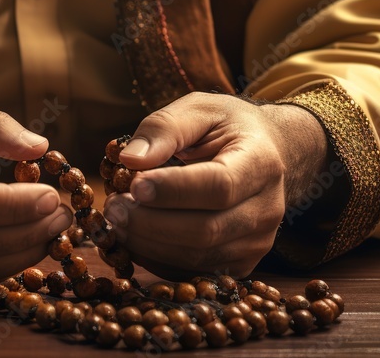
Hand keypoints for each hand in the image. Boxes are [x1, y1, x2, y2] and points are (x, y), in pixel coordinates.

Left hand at [103, 92, 326, 279]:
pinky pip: (194, 271)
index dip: (174, 190)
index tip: (134, 184)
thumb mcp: (198, 109)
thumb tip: (130, 160)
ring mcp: (257, 242)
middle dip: (151, 222)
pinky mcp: (242, 263)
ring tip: (117, 220)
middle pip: (206, 230)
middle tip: (112, 207)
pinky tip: (134, 236)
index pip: (219, 186)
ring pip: (198, 257)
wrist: (267, 152)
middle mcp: (267, 209)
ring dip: (149, 243)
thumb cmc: (226, 127)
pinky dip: (157, 258)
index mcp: (261, 163)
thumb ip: (164, 129)